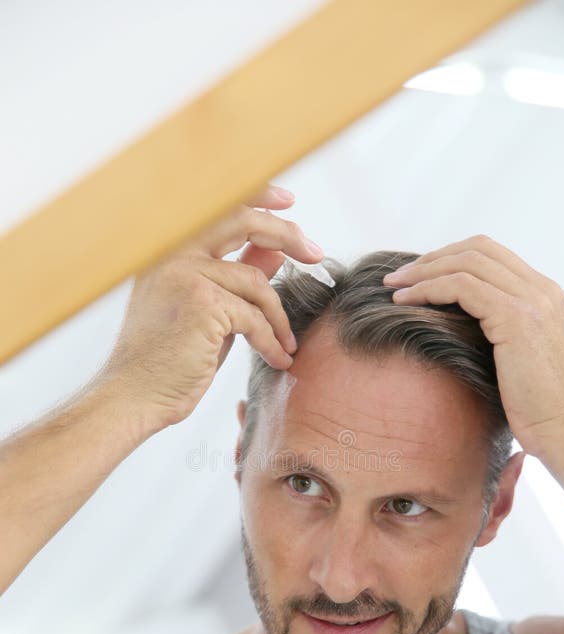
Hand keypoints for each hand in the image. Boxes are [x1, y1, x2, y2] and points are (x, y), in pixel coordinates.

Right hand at [98, 184, 323, 432]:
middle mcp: (173, 254)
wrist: (135, 396)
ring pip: (256, 284)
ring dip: (279, 318)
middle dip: (287, 233)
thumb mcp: (208, 310)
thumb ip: (236, 277)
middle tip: (316, 253)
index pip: (218, 207)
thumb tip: (275, 251)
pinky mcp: (203, 304)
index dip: (256, 196)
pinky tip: (278, 358)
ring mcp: (186, 275)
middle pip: (242, 221)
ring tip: (287, 344)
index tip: (288, 201)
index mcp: (167, 250)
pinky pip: (254, 318)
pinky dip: (271, 341)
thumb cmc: (167, 359)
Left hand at [382, 235, 563, 457]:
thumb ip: (502, 335)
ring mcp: (532, 300)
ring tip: (393, 289)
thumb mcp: (522, 362)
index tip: (418, 278)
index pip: (493, 256)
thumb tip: (462, 331)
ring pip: (466, 263)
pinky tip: (404, 303)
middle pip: (478, 249)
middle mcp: (543, 290)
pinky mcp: (516, 318)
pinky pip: (460, 286)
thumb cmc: (539, 412)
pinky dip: (427, 289)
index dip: (450, 260)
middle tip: (397, 278)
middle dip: (432, 259)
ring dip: (422, 272)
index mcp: (546, 297)